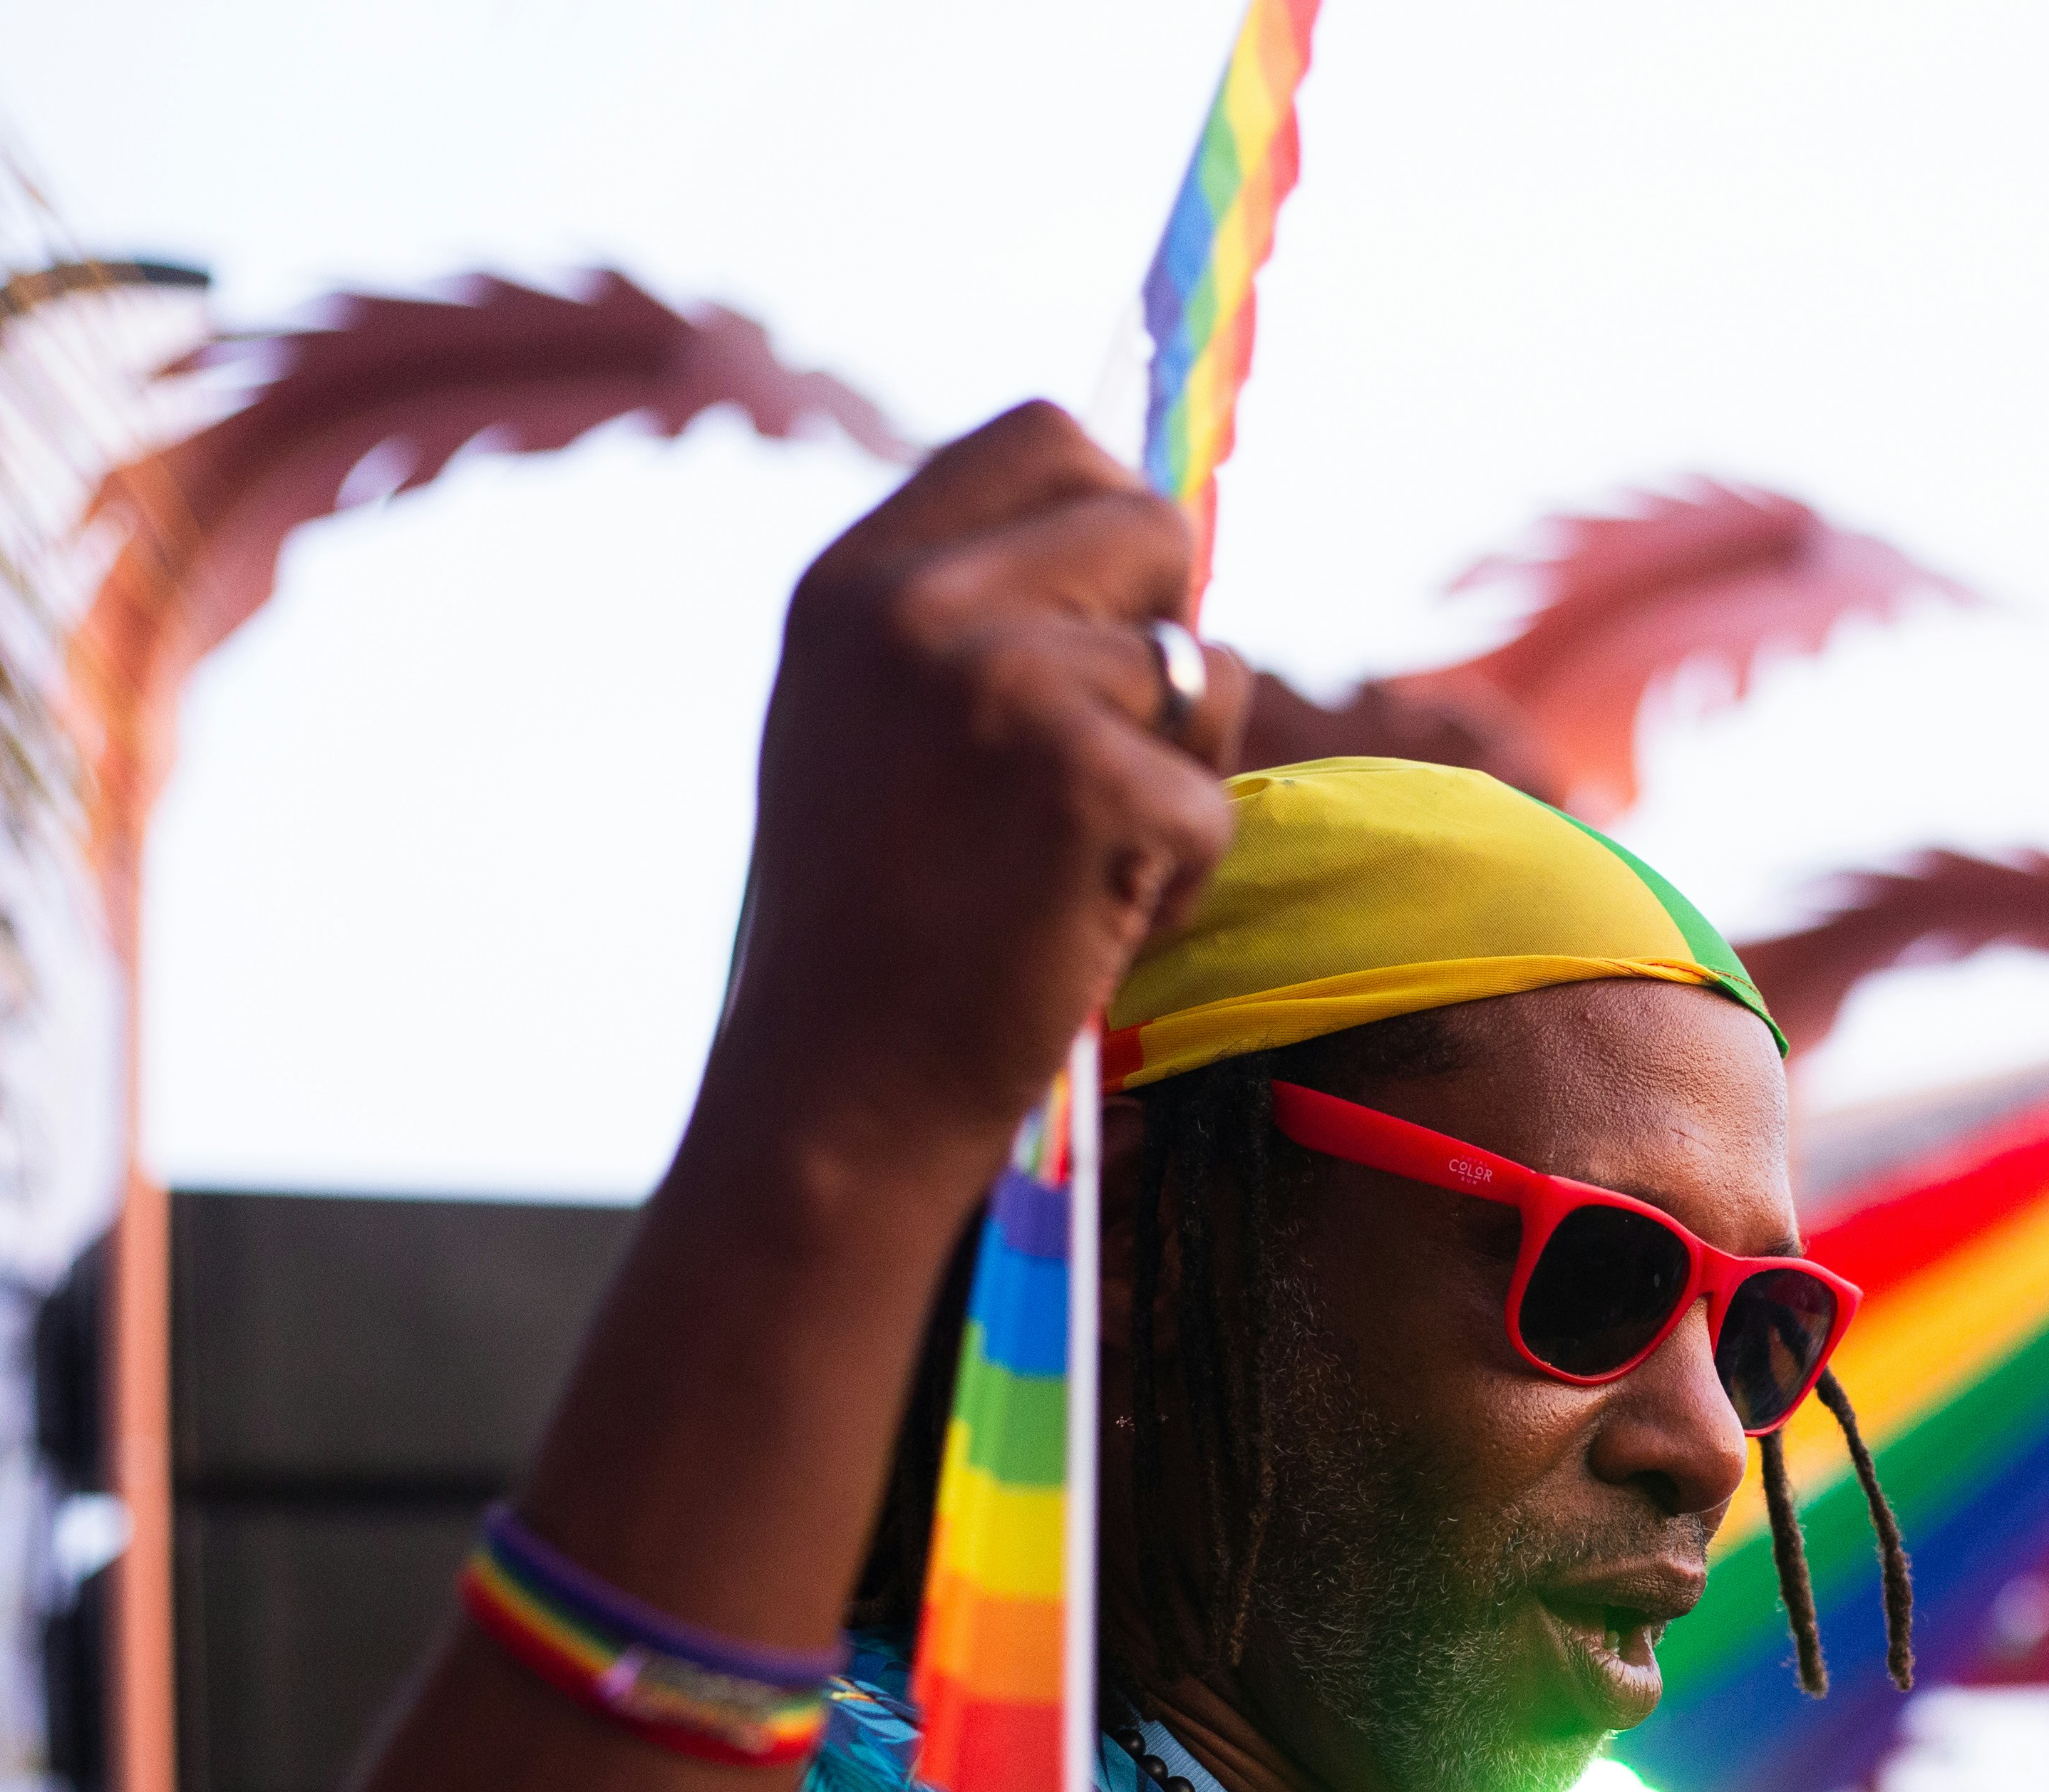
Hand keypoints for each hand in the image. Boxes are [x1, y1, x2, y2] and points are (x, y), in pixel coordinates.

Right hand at [710, 402, 1254, 1176]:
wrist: (831, 1100)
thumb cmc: (871, 934)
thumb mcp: (869, 724)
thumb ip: (974, 616)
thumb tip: (1152, 525)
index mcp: (855, 580)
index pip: (1046, 435)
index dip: (1119, 516)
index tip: (1125, 611)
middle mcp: (917, 607)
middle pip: (1153, 527)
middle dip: (1170, 646)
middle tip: (1106, 767)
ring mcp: (1000, 687)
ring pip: (1207, 673)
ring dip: (1178, 779)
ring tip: (1070, 870)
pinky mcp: (1088, 786)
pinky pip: (1217, 805)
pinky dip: (1182, 884)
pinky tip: (1082, 931)